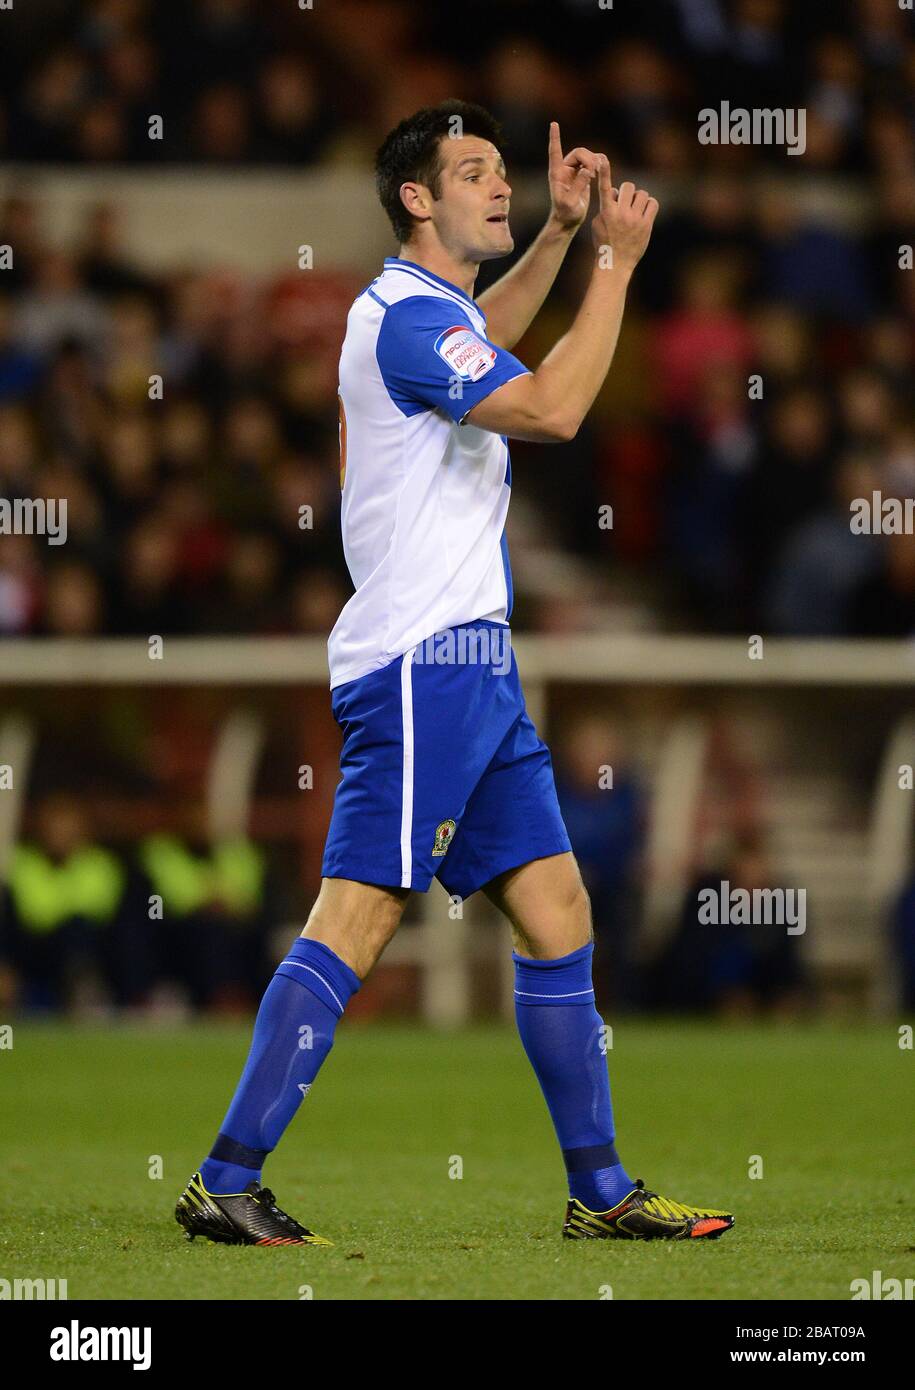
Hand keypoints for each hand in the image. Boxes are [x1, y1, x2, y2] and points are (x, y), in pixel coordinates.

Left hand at [548, 121, 602, 230]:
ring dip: (594, 161)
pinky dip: (599, 163)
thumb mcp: (570, 203)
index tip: (553, 124)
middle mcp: (564, 169)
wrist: (569, 220)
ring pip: (587, 156)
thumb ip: (578, 186)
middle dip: (588, 159)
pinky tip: (602, 170)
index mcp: (557, 173)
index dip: (555, 137)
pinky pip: (592, 162)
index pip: (555, 152)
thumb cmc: (566, 214)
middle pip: (578, 152)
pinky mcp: (583, 175)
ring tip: (597, 174)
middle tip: (594, 174)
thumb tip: (587, 171)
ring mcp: (574, 171)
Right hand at [590, 156, 658, 270]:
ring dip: (638, 198)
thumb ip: (605, 206)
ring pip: (642, 194)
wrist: (615, 264)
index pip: (604, 187)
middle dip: (627, 192)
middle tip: (625, 202)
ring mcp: (635, 220)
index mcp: (606, 212)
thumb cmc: (604, 243)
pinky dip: (649, 204)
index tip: (602, 159)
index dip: (604, 172)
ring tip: (635, 208)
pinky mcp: (646, 225)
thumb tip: (614, 192)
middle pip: (628, 186)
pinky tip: (644, 212)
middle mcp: (621, 214)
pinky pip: (653, 203)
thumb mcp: (597, 224)